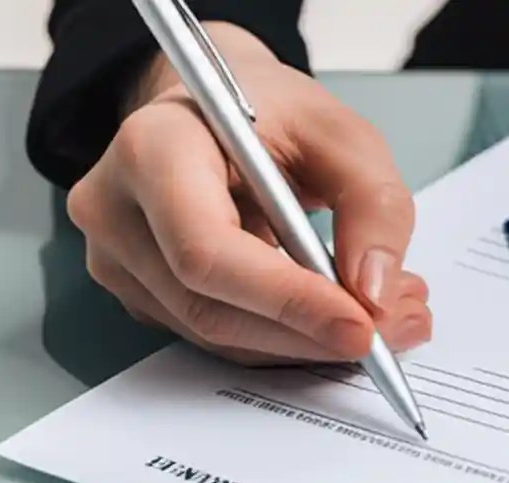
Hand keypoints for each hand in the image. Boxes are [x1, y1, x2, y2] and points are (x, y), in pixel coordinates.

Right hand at [67, 23, 430, 365]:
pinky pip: (218, 338)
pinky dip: (286, 339)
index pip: (205, 249)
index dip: (286, 299)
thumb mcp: (343, 134)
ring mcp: (118, 259)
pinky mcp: (142, 294)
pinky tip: (336, 316)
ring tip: (383, 321)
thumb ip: (374, 205)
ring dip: (307, 343)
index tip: (361, 324)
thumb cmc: (272, 113)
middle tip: (393, 331)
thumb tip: (375, 293)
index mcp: (152, 148)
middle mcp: (116, 209)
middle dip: (310, 332)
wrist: (221, 113)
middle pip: (210, 307)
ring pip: (217, 335)